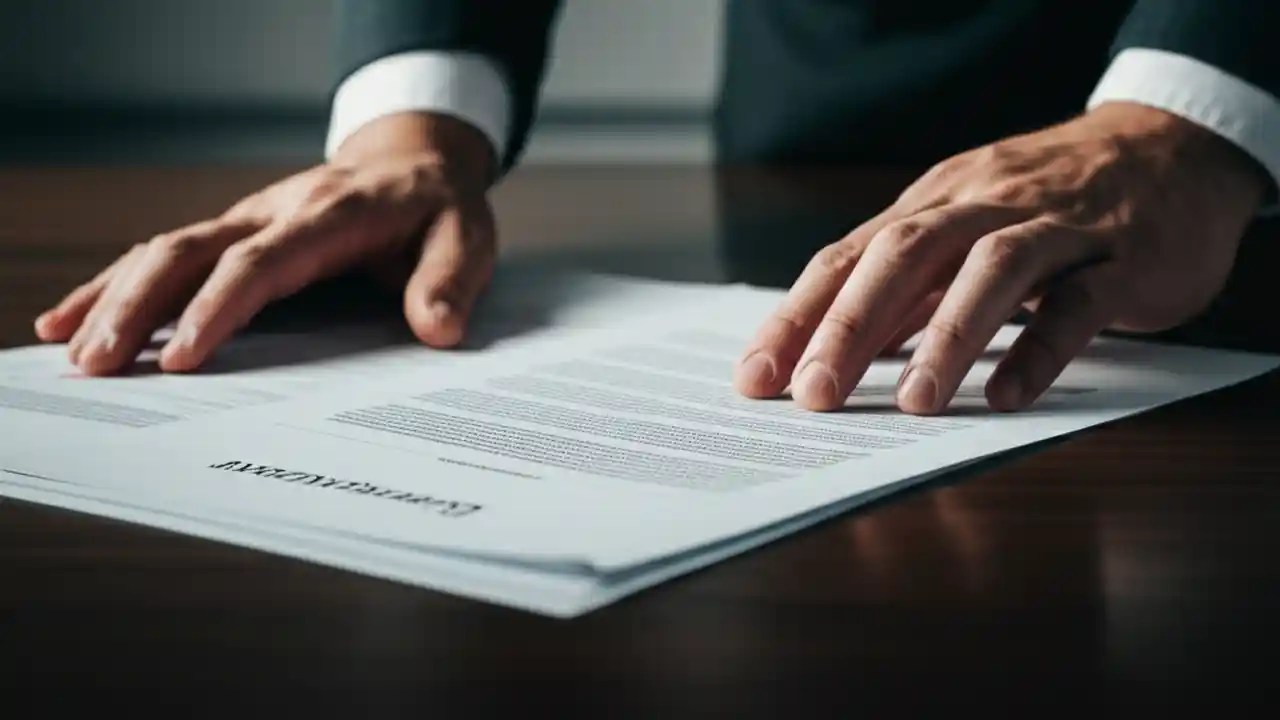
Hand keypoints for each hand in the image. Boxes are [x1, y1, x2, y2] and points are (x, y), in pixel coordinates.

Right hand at [34, 112, 497, 374]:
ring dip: (116, 298)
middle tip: (100, 365)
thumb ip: (450, 281)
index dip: (218, 308)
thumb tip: (437, 329)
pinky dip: (118, 284)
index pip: (260, 262)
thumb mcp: (467, 238)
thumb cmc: (438, 208)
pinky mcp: (235, 231)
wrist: (414, 162)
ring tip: (74, 353)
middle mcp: (276, 212)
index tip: (181, 357)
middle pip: (190, 251)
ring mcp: (248, 218)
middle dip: (139, 306)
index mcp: (329, 217)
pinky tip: (73, 317)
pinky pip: (168, 254)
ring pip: (165, 250)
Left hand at [735, 102, 1265, 413]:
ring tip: (915, 403)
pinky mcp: (1123, 255)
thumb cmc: (1049, 203)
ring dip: (945, 335)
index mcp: (934, 203)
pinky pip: (1080, 300)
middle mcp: (983, 204)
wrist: (1172, 147)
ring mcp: (1056, 225)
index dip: (798, 317)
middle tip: (814, 394)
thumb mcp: (965, 231)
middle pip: (904, 255)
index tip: (755, 379)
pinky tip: (1008, 395)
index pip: (848, 257)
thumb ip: (906, 288)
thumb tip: (829, 354)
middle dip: (851, 325)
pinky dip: (1040, 347)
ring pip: (991, 269)